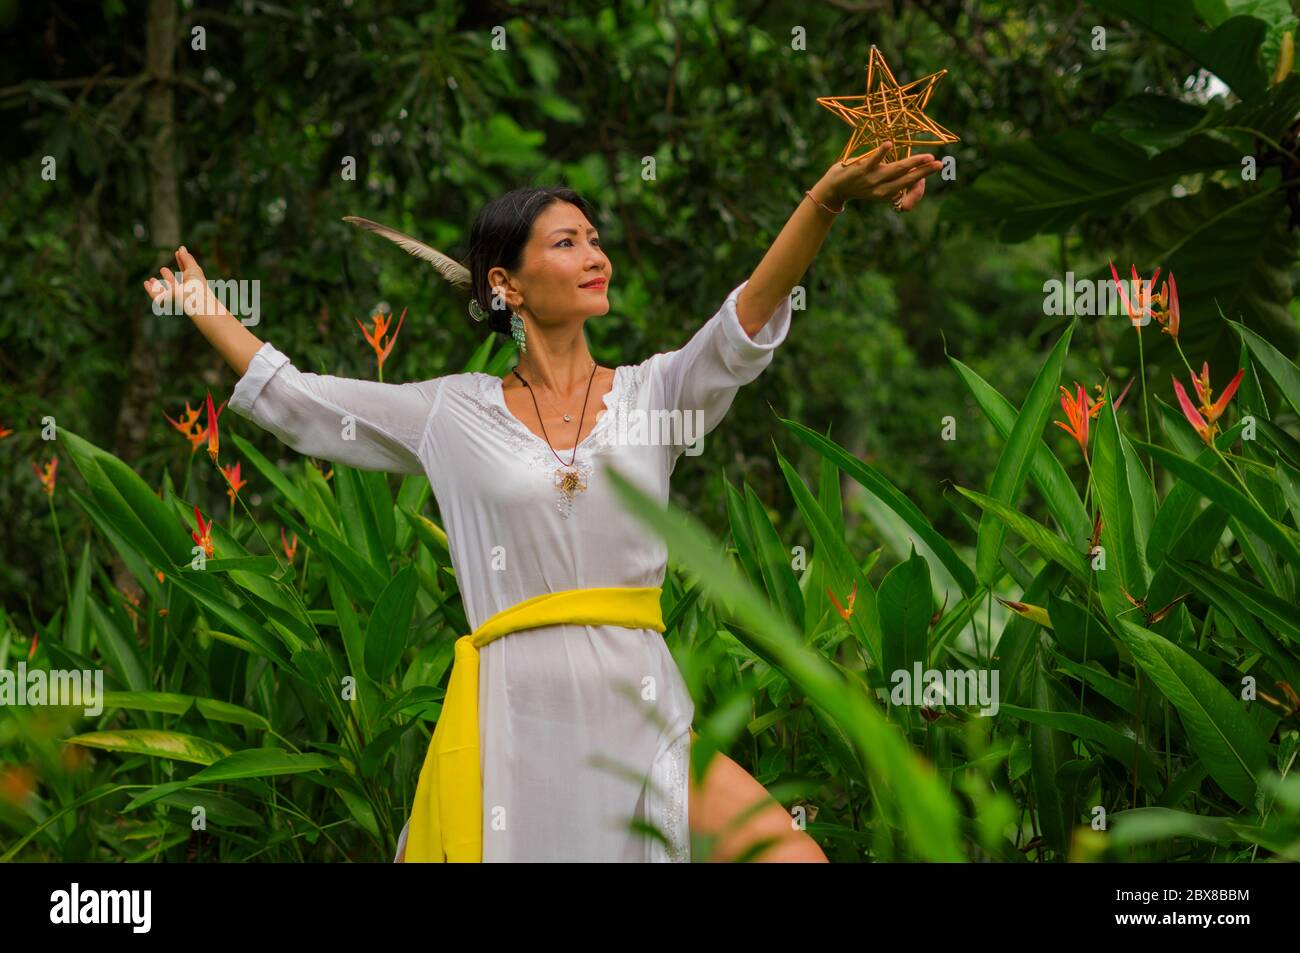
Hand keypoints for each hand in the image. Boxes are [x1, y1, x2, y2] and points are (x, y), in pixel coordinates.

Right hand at [142, 246, 211, 315]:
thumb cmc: (198, 286)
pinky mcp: (170, 301)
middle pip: (176, 282)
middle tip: (163, 269)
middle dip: (169, 276)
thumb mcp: (193, 269)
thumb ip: (186, 259)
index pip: (186, 269)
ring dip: (159, 284)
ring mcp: (178, 295)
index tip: (178, 252)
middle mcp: (185, 287)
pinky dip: (152, 290)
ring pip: (167, 290)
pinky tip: (146, 284)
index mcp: (193, 279)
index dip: (182, 261)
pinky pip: (159, 297)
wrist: (198, 302)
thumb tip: (181, 248)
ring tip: (151, 279)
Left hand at [818, 141, 942, 211]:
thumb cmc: (860, 185)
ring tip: (926, 157)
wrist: (834, 189)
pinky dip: (880, 153)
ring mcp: (872, 179)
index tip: (937, 166)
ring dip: (912, 163)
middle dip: (924, 172)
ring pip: (895, 170)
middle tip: (939, 164)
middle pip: (907, 179)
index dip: (924, 177)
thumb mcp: (878, 188)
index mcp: (888, 194)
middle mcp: (882, 189)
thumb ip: (895, 180)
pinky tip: (888, 144)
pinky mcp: (860, 170)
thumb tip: (913, 173)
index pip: (910, 186)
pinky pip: (872, 161)